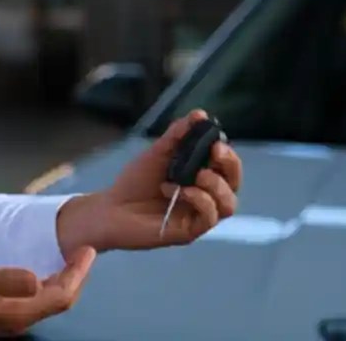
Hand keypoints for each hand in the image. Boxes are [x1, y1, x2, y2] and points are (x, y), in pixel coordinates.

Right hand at [0, 246, 96, 337]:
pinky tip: (36, 271)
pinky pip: (28, 300)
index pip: (60, 296)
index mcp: (13, 313)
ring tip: (68, 258)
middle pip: (56, 301)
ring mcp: (2, 318)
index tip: (87, 249)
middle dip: (74, 277)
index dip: (77, 274)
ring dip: (59, 280)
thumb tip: (34, 279)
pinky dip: (41, 284)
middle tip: (84, 251)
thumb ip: (3, 279)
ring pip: (43, 301)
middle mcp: (13, 320)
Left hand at [58, 109, 241, 252]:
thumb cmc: (136, 181)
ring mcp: (198, 216)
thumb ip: (178, 135)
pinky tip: (179, 191)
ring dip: (215, 185)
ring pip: (228, 205)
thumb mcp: (158, 153)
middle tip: (215, 152)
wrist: (111, 208)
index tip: (216, 141)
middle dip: (230, 166)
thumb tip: (200, 114)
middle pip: (234, 185)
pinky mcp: (189, 232)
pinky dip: (199, 200)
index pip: (228, 167)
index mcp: (202, 178)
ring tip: (194, 176)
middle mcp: (205, 198)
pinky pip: (209, 218)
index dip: (228, 154)